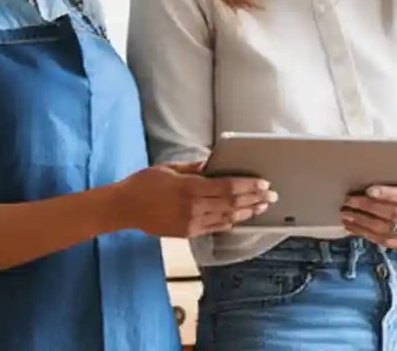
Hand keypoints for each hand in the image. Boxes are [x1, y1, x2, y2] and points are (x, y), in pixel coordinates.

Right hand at [118, 162, 276, 238]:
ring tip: (262, 207)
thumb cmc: (144, 183)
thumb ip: (195, 167)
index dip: (249, 186)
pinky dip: (231, 222)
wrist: (125, 208)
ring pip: (227, 218)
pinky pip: (215, 227)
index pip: (228, 188)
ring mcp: (192, 223)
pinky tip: (240, 217)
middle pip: (232, 204)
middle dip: (255, 199)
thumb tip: (214, 164)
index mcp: (190, 188)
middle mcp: (194, 208)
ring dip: (247, 212)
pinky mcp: (188, 233)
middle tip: (272, 196)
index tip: (264, 183)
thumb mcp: (170, 168)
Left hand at [340, 171, 396, 249]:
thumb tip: (375, 157)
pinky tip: (350, 225)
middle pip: (394, 214)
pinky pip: (383, 241)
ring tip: (344, 213)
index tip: (368, 190)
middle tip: (348, 200)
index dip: (387, 193)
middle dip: (368, 207)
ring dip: (362, 222)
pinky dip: (364, 233)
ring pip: (386, 230)